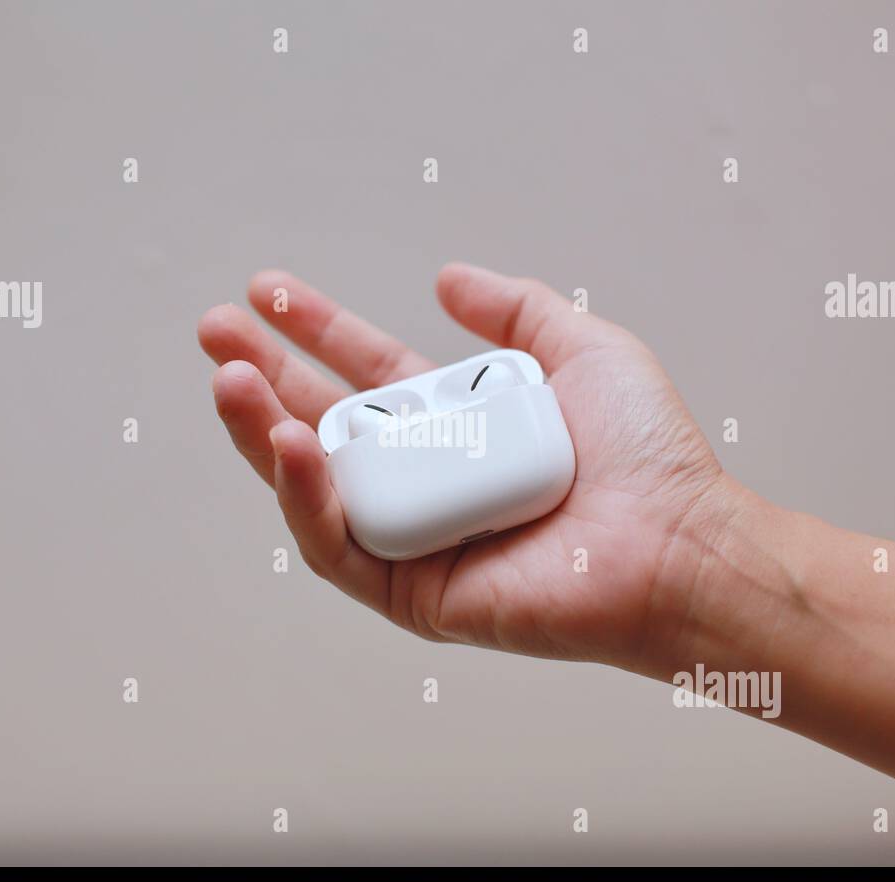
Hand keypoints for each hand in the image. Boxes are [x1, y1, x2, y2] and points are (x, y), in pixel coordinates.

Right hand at [198, 263, 733, 676]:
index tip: (269, 291)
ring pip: (315, 485)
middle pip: (327, 423)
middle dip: (266, 374)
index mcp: (461, 428)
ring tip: (230, 378)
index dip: (318, 332)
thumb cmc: (648, 457)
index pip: (370, 376)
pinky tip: (291, 444)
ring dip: (263, 430)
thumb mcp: (582, 349)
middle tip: (215, 327)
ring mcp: (416, 537)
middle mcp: (430, 480)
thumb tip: (448, 278)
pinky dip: (307, 496)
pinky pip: (341, 544)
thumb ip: (517, 309)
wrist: (678, 542)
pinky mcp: (411, 590)